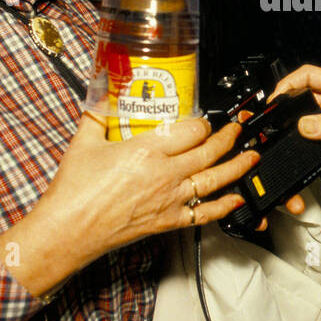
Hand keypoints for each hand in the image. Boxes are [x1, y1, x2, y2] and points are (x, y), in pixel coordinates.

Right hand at [0, 116, 257, 296]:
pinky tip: (236, 199)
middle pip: (209, 152)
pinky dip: (224, 206)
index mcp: (147, 150)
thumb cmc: (74, 190)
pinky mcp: (168, 221)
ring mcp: (170, 199)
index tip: (204, 120)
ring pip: (215, 181)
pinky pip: (204, 214)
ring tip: (252, 157)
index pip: (191, 130)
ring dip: (237, 167)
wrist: (68, 230)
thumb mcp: (85, 141)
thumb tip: (102, 90)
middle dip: (229, 138)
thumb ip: (98, 113)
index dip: (203, 122)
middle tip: (238, 129)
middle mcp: (165, 174)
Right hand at [272, 64, 320, 170]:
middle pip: (305, 97)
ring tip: (290, 135)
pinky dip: (310, 140)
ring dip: (301, 126)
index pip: (309, 75)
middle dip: (291, 107)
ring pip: (310, 118)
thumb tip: (304, 126)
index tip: (277, 97)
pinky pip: (318, 135)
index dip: (290, 83)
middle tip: (278, 120)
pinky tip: (306, 146)